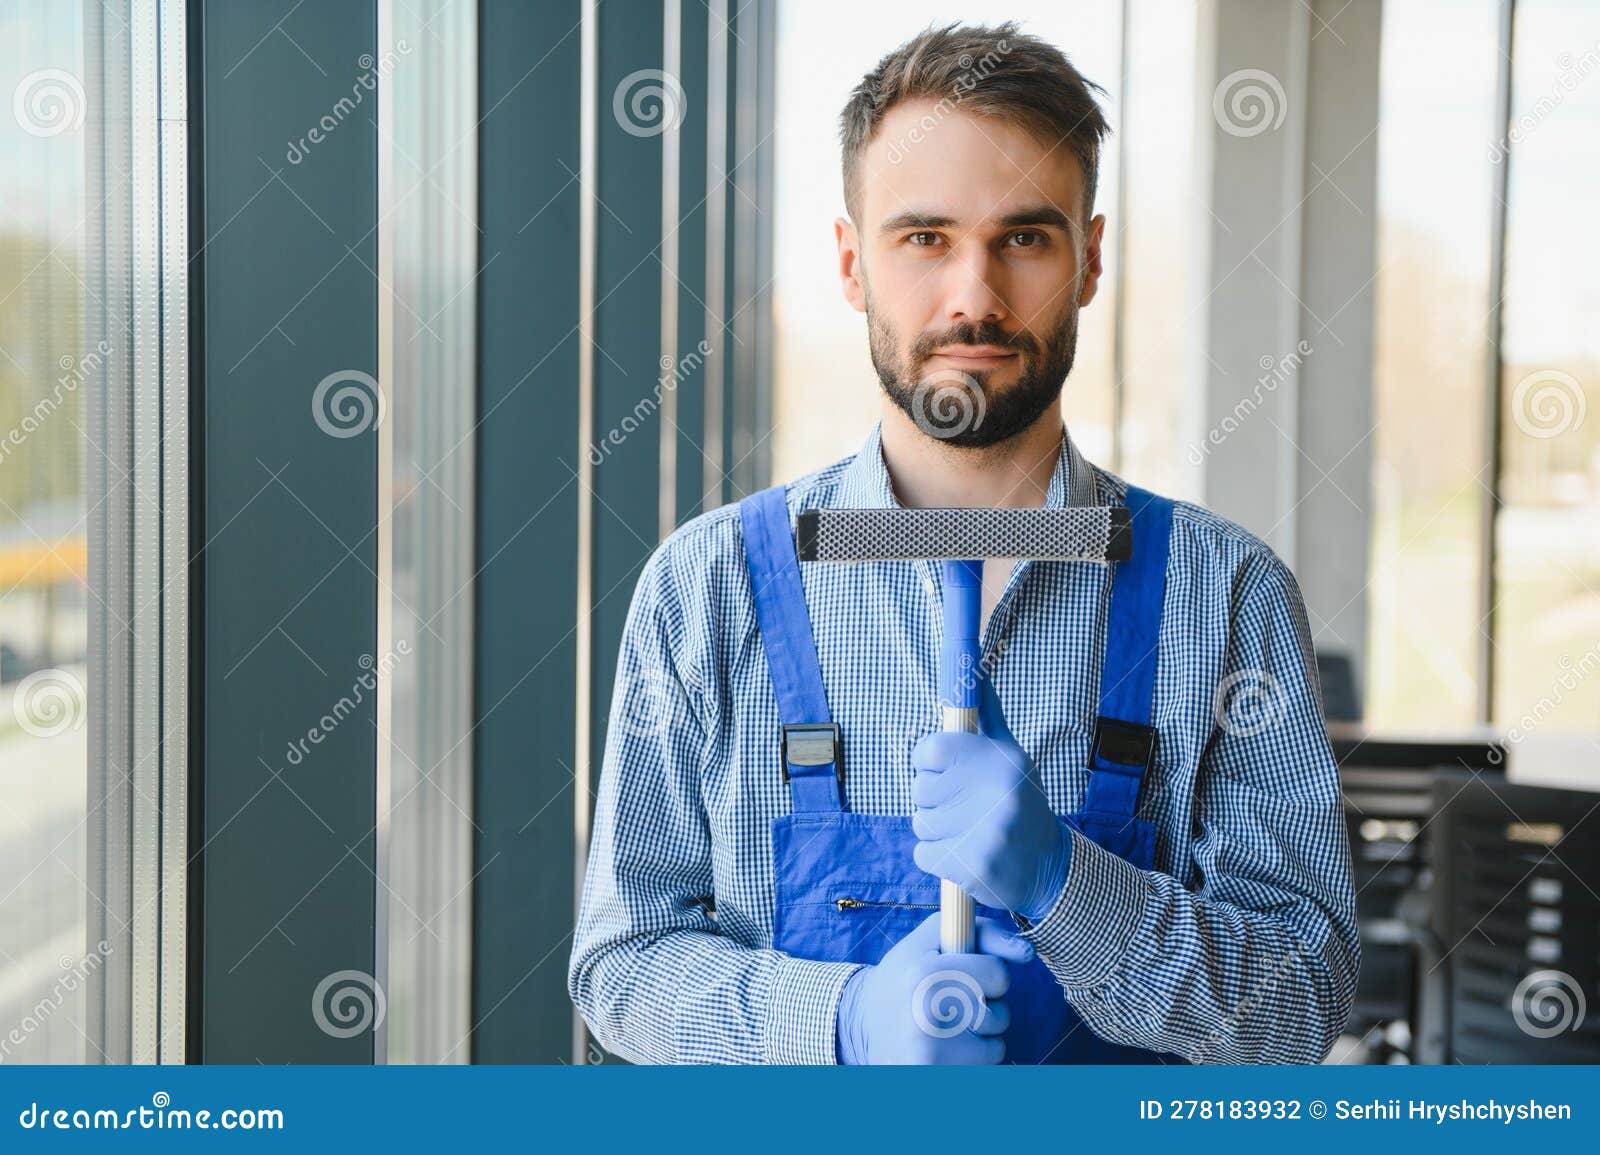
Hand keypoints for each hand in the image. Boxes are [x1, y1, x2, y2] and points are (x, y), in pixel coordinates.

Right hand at [835, 911, 1033, 1064]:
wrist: (860, 1023)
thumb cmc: (904, 974)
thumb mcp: (932, 937)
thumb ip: (982, 932)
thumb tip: (1027, 952)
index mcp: (927, 975)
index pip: (999, 975)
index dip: (988, 974)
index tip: (965, 976)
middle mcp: (928, 1016)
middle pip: (1001, 1014)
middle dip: (986, 1008)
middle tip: (950, 1004)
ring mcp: (932, 1055)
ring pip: (996, 1048)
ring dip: (980, 1038)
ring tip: (946, 1028)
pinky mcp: (934, 1078)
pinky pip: (983, 1071)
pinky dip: (972, 1063)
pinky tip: (945, 1051)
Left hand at [910, 675, 1070, 921]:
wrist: (1048, 866)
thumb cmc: (1020, 803)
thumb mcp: (1010, 756)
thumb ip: (987, 717)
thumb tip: (974, 675)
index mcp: (1002, 760)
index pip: (930, 749)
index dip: (928, 762)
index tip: (943, 771)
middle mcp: (997, 792)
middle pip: (919, 788)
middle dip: (933, 800)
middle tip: (964, 808)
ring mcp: (986, 833)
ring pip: (919, 822)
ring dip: (935, 830)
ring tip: (967, 831)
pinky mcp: (973, 867)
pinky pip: (923, 855)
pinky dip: (936, 858)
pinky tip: (964, 855)